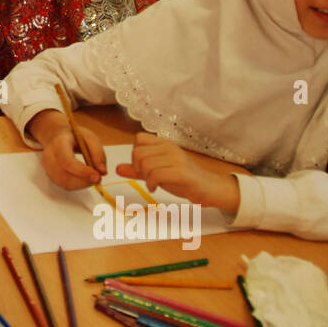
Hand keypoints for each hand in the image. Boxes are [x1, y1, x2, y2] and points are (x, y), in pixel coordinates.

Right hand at [28, 109, 105, 190]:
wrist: (56, 135)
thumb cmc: (74, 136)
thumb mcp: (90, 137)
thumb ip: (98, 153)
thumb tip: (103, 172)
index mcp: (59, 143)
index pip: (67, 161)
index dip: (82, 171)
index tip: (98, 176)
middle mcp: (49, 156)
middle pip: (64, 175)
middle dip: (84, 181)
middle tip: (98, 178)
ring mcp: (47, 167)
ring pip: (64, 183)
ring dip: (82, 185)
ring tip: (91, 177)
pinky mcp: (50, 174)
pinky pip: (64, 185)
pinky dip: (77, 185)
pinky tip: (84, 179)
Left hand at [116, 132, 240, 209]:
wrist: (210, 188)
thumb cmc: (184, 179)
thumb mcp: (157, 172)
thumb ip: (137, 170)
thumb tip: (117, 168)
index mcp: (165, 144)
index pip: (139, 139)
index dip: (135, 154)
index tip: (141, 166)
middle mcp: (170, 148)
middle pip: (138, 153)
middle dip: (137, 168)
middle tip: (147, 177)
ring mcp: (177, 159)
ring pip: (145, 164)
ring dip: (145, 177)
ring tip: (153, 183)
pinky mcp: (182, 173)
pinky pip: (156, 174)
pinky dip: (151, 184)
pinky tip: (156, 188)